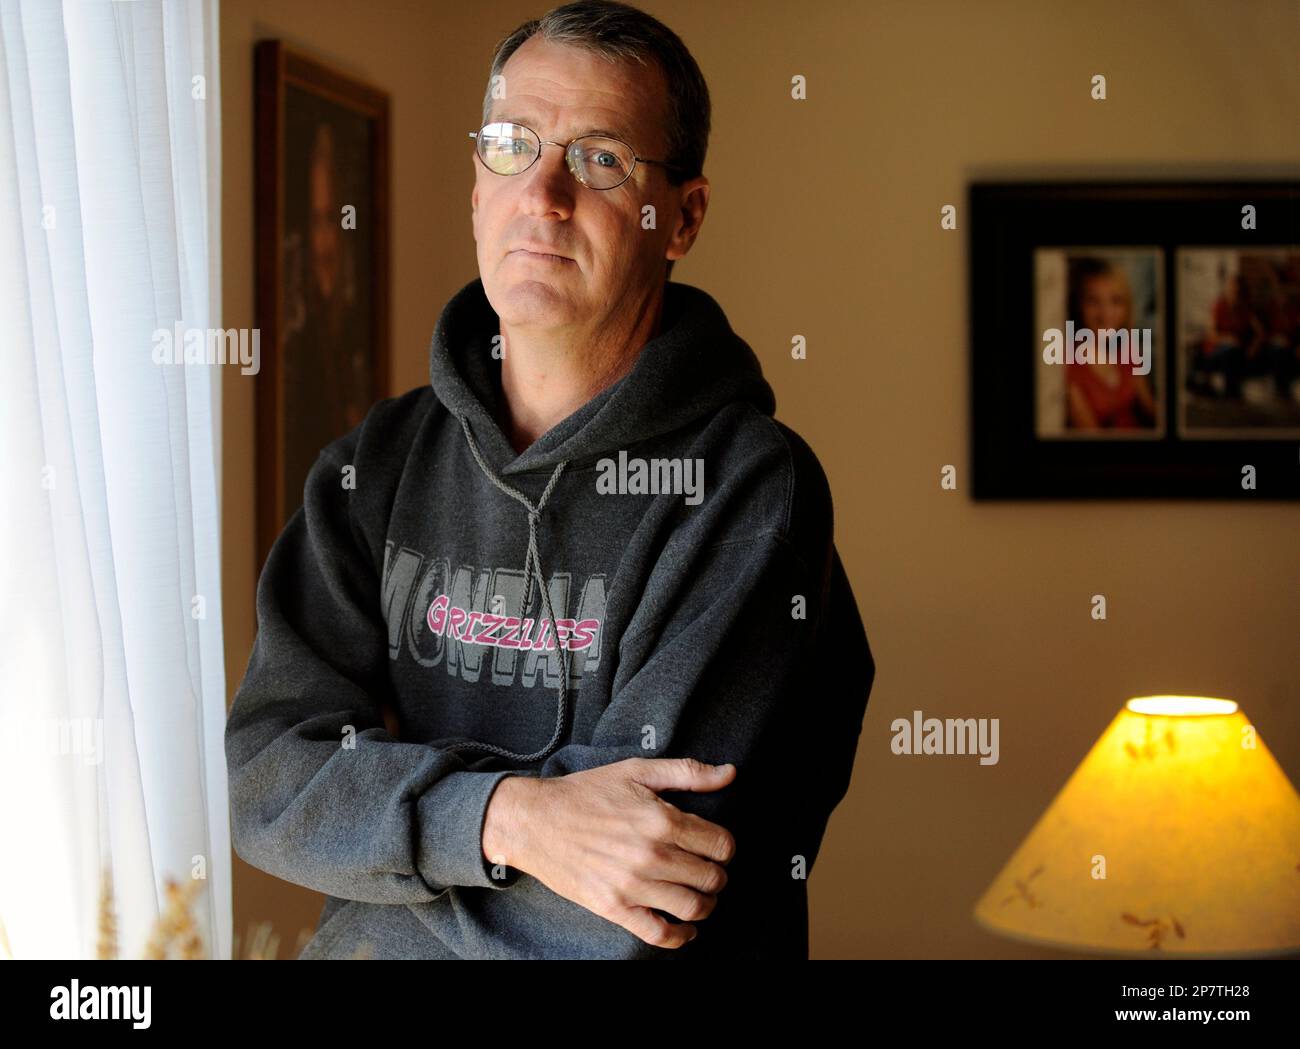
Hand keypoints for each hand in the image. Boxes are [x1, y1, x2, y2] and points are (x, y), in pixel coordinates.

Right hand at [482, 757, 736, 947]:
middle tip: (710, 871)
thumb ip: (688, 773)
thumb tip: (730, 774)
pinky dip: (681, 937)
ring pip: (693, 907)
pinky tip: (687, 930)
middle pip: (711, 878)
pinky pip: (659, 933)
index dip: (725, 847)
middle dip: (718, 876)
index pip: (720, 844)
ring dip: (706, 905)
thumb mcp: (637, 771)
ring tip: (701, 897)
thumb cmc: (586, 793)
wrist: (536, 821)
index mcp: (662, 819)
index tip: (717, 848)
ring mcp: (633, 885)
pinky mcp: (615, 907)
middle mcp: (651, 854)